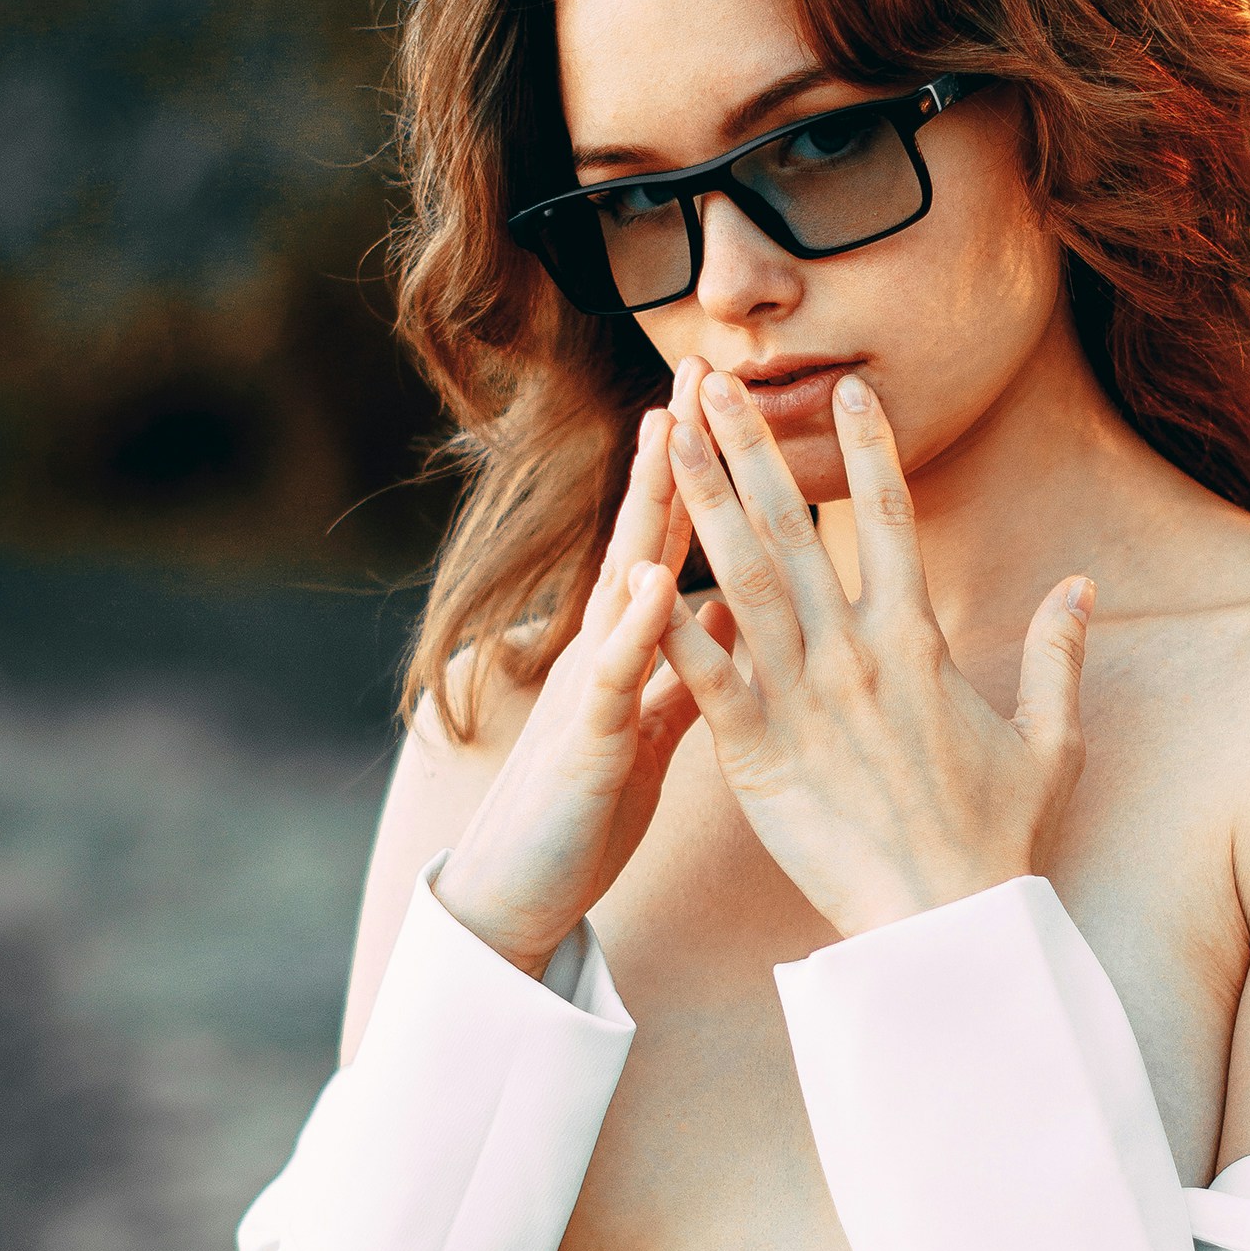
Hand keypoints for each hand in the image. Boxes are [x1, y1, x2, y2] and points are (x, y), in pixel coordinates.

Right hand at [433, 408, 728, 975]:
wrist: (521, 885)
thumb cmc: (586, 802)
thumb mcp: (651, 722)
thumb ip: (685, 664)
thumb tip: (726, 608)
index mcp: (629, 643)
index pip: (671, 536)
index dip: (702, 467)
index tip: (728, 393)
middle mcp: (604, 646)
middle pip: (645, 529)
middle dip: (674, 449)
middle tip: (700, 364)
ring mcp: (590, 684)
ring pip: (623, 579)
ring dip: (648, 506)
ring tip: (671, 430)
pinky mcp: (586, 739)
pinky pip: (614, 674)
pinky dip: (634, 624)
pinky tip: (654, 577)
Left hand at [653, 362, 1092, 938]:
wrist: (948, 925)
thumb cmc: (999, 841)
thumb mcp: (1051, 741)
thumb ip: (1060, 654)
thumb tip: (1082, 585)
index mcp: (920, 640)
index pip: (891, 517)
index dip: (869, 448)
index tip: (846, 388)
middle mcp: (857, 652)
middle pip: (797, 524)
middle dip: (753, 443)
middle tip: (717, 377)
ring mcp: (804, 698)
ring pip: (742, 576)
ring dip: (703, 497)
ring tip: (669, 432)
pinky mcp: (757, 751)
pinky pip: (705, 673)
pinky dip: (668, 620)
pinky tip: (632, 566)